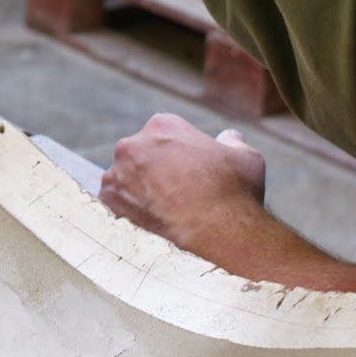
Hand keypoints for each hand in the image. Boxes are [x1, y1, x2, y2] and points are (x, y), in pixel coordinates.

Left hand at [99, 113, 265, 252]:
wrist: (218, 232)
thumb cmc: (234, 192)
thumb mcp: (245, 156)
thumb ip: (232, 141)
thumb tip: (229, 137)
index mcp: (163, 124)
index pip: (164, 135)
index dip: (179, 154)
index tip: (190, 172)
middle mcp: (134, 143)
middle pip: (141, 154)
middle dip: (156, 170)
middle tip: (177, 192)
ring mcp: (118, 172)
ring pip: (126, 177)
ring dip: (139, 188)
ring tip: (165, 210)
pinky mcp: (109, 200)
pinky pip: (115, 200)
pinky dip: (128, 209)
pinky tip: (151, 219)